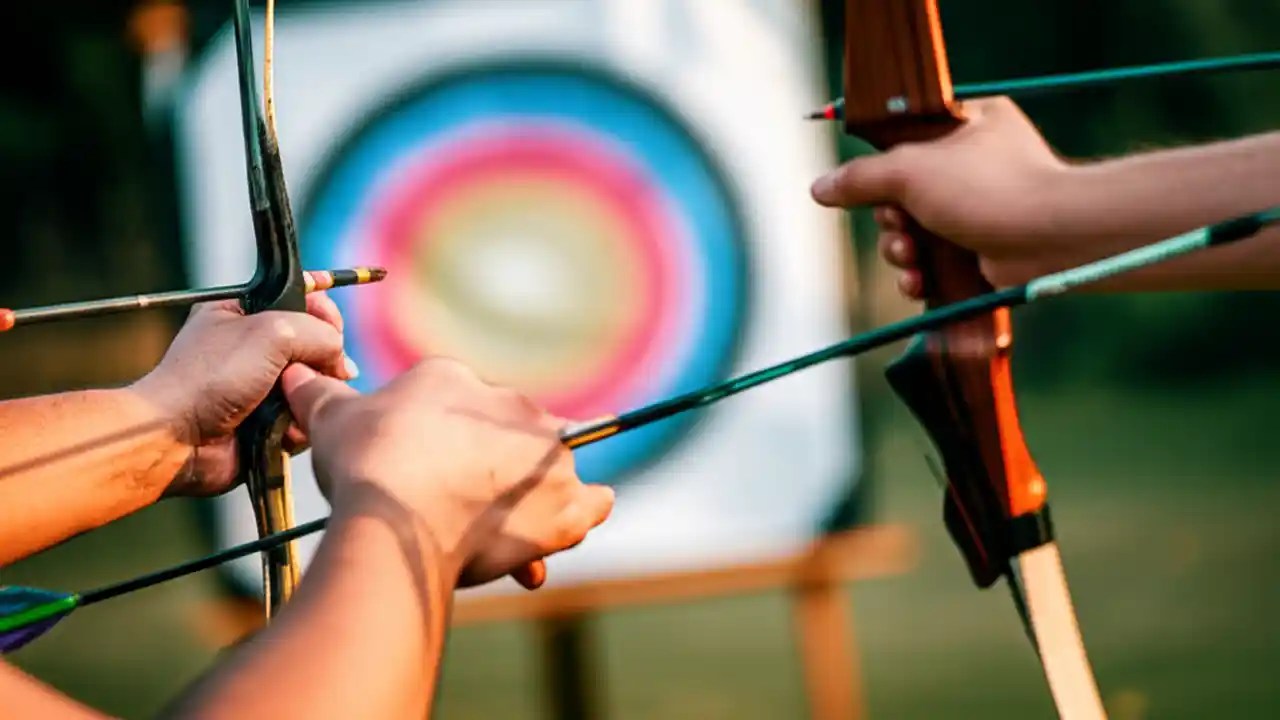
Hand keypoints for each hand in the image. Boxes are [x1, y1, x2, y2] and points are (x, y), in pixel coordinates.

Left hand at [133, 294, 350, 496]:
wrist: (176, 438)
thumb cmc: (209, 377)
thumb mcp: (272, 332)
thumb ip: (320, 332)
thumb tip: (341, 361)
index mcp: (243, 312)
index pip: (300, 299)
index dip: (323, 309)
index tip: (333, 323)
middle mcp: (252, 348)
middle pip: (314, 345)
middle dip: (323, 360)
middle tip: (323, 369)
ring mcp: (259, 387)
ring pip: (312, 386)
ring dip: (310, 397)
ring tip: (293, 406)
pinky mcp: (266, 422)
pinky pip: (302, 420)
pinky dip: (300, 426)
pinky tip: (286, 430)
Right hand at [283, 358, 613, 590]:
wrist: (396, 518)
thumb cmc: (365, 465)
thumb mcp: (332, 419)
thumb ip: (319, 394)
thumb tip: (294, 373)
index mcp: (458, 380)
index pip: (457, 408)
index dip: (442, 444)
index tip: (425, 472)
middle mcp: (513, 407)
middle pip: (504, 438)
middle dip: (487, 469)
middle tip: (455, 508)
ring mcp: (547, 453)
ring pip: (547, 472)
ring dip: (530, 498)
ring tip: (496, 537)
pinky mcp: (567, 501)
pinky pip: (592, 504)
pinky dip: (584, 513)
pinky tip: (566, 526)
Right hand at [811, 97, 1079, 297]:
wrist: (1050, 240)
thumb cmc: (987, 189)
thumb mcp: (910, 171)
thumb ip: (860, 179)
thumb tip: (818, 189)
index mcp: (970, 122)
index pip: (908, 138)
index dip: (883, 166)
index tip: (873, 186)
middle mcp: (978, 161)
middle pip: (905, 191)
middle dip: (890, 220)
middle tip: (899, 227)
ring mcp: (983, 207)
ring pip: (916, 230)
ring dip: (900, 250)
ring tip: (909, 259)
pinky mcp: (984, 249)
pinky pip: (936, 261)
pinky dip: (921, 273)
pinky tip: (917, 283)